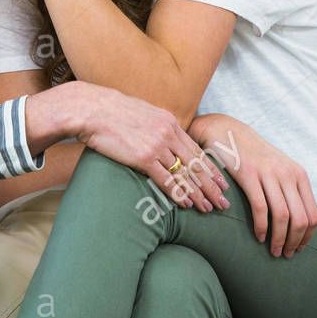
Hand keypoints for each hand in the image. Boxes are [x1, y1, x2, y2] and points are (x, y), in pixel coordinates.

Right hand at [73, 84, 230, 213]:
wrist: (92, 109)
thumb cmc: (112, 111)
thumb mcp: (142, 112)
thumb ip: (156, 125)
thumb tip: (162, 136)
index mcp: (170, 122)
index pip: (197, 150)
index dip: (212, 168)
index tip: (223, 182)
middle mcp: (168, 133)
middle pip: (197, 164)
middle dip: (213, 186)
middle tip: (224, 202)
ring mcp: (157, 145)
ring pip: (185, 175)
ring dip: (199, 194)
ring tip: (210, 208)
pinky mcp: (143, 157)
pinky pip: (166, 179)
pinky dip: (178, 193)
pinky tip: (187, 204)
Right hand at [190, 113, 316, 255]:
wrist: (228, 133)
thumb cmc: (254, 157)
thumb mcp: (279, 170)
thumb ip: (291, 190)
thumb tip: (299, 223)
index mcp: (299, 175)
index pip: (313, 215)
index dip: (307, 237)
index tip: (298, 249)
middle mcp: (288, 174)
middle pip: (300, 219)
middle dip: (294, 242)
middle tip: (285, 254)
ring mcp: (269, 174)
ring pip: (282, 216)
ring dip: (278, 239)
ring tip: (273, 251)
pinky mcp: (249, 175)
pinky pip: (260, 208)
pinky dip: (262, 227)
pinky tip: (259, 236)